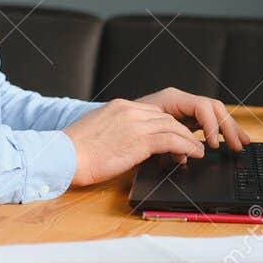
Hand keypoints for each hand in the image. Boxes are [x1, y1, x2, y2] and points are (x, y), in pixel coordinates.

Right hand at [63, 98, 206, 185]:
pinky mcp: (139, 140)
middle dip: (183, 131)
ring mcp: (135, 123)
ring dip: (190, 140)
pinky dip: (188, 146)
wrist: (62, 155)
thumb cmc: (73, 152)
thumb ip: (115, 132)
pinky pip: (173, 140)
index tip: (177, 136)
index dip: (168, 126)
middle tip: (193, 143)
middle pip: (166, 118)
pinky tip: (194, 154)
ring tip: (199, 150)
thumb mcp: (97, 133)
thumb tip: (127, 145)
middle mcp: (129, 110)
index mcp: (118, 107)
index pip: (152, 113)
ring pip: (173, 127)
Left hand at [132, 87, 251, 150]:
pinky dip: (216, 132)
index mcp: (171, 99)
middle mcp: (179, 101)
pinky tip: (225, 143)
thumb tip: (186, 154)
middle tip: (239, 146)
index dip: (212, 125)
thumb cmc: (121, 132)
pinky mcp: (181, 119)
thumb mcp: (144, 135)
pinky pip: (204, 123)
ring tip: (239, 144)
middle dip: (228, 127)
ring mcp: (181, 109)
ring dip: (228, 129)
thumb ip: (167, 142)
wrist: (103, 136)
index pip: (202, 107)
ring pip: (213, 115)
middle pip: (213, 109)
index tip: (214, 145)